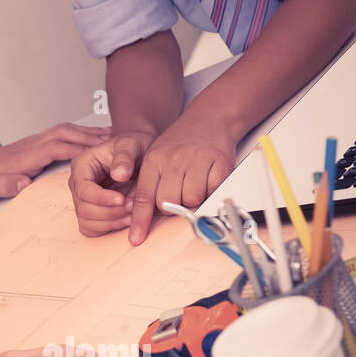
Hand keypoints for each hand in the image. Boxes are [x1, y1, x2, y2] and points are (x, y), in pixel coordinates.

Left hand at [0, 125, 111, 207]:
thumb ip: (1, 185)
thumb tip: (23, 183)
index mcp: (24, 157)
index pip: (57, 148)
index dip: (80, 149)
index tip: (103, 153)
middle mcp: (32, 145)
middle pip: (67, 134)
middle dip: (92, 136)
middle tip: (120, 141)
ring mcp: (35, 143)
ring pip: (67, 131)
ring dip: (90, 133)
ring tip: (116, 137)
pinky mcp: (37, 145)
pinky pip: (64, 136)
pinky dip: (82, 135)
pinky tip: (95, 139)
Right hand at [68, 129, 153, 237]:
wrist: (139, 153)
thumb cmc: (133, 146)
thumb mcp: (132, 144)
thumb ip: (124, 157)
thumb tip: (118, 175)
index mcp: (82, 165)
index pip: (83, 189)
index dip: (102, 198)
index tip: (123, 198)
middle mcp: (78, 183)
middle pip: (84, 208)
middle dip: (110, 212)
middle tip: (134, 205)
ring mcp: (83, 199)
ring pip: (87, 221)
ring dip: (111, 222)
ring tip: (133, 213)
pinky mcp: (91, 211)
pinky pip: (92, 228)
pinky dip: (109, 228)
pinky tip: (127, 219)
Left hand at [125, 117, 235, 244]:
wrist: (210, 117)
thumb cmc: (182, 142)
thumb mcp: (158, 157)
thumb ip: (153, 184)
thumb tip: (149, 215)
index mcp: (154, 160)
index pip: (144, 196)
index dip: (140, 220)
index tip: (136, 239)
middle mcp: (173, 159)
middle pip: (168, 203)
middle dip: (174, 206)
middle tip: (180, 193)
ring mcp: (197, 159)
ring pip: (192, 199)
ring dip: (195, 199)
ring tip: (195, 182)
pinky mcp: (220, 161)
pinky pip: (213, 191)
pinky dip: (212, 191)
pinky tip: (209, 178)